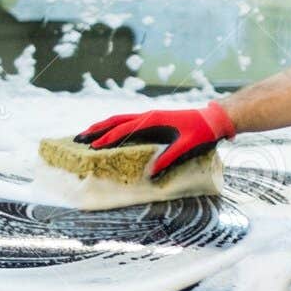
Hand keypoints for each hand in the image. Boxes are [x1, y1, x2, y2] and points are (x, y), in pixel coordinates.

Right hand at [72, 100, 236, 177]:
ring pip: (119, 120)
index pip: (124, 128)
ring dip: (102, 127)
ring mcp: (149, 118)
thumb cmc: (202, 132)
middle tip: (78, 139)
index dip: (108, 138)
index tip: (93, 147)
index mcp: (153, 119)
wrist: (213, 120)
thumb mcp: (187, 146)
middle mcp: (147, 116)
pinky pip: (128, 124)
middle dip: (96, 129)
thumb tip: (151, 174)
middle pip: (115, 120)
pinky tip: (107, 137)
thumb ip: (169, 158)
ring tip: (85, 136)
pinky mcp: (152, 122)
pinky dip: (114, 129)